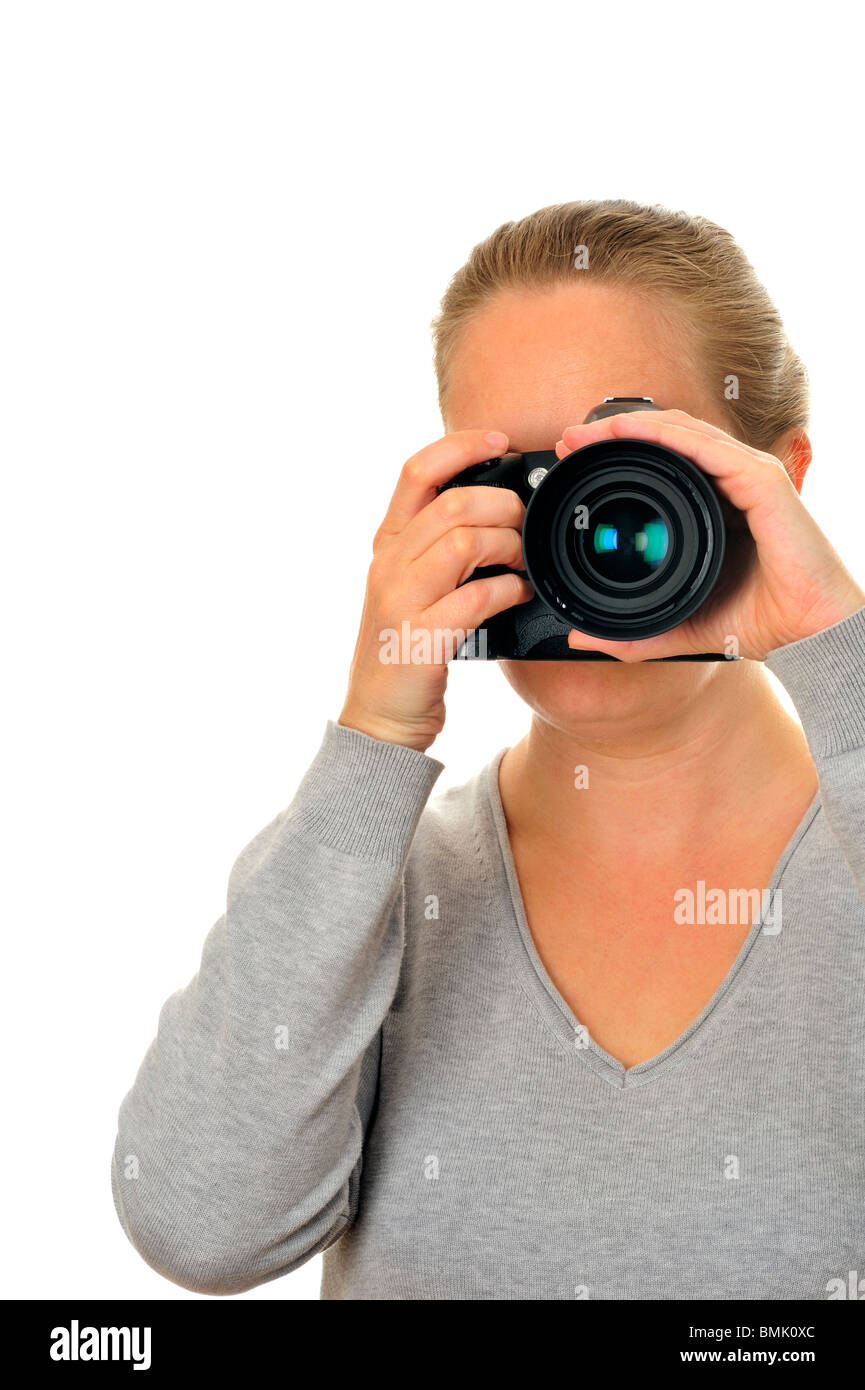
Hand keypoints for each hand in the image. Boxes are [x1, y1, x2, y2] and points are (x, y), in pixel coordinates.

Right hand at [339, 429, 533, 750]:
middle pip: (452, 503)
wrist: (380, 716)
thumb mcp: (414, 586)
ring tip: (522, 561)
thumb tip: (501, 512)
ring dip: (508, 545)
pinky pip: (475, 597)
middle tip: (524, 524)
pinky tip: (519, 594)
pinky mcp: (420, 638)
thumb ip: (442, 548)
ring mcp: (400, 601)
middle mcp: (388, 565)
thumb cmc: (409, 648)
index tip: (498, 441)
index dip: (459, 446)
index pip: (416, 471)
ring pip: (464, 541)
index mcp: (387, 545)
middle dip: (503, 505)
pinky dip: (508, 589)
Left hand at [554, 409, 864, 661]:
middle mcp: (731, 484)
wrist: (808, 633)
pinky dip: (669, 436)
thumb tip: (580, 638)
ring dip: (633, 426)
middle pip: (668, 438)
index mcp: (714, 506)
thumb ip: (632, 635)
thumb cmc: (760, 621)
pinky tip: (633, 432)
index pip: (662, 461)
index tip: (573, 460)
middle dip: (615, 432)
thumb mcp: (678, 626)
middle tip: (568, 439)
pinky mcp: (763, 482)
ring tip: (589, 431)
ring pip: (684, 432)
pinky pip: (709, 448)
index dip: (618, 453)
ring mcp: (748, 477)